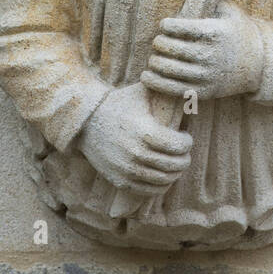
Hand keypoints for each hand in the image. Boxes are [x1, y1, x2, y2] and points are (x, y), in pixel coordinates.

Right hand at [77, 81, 192, 195]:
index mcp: (146, 132)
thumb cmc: (118, 104)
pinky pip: (149, 191)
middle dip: (184, 159)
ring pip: (164, 180)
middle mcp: (137, 154)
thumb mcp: (141, 92)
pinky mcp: (120, 180)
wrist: (85, 122)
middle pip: (175, 165)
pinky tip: (163, 176)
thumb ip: (163, 86)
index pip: (179, 146)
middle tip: (183, 152)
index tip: (185, 137)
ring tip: (175, 163)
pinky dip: (161, 186)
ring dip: (175, 173)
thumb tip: (187, 82)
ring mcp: (128, 170)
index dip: (187, 142)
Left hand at [142, 2, 264, 100]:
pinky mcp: (203, 92)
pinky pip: (173, 89)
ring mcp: (206, 75)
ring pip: (169, 69)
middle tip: (158, 42)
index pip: (179, 27)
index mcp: (214, 32)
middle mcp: (209, 55)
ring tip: (153, 59)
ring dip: (155, 62)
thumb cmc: (240, 33)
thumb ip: (211, 0)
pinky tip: (146, 76)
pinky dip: (156, 83)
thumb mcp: (231, 12)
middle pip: (171, 48)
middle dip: (159, 44)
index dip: (167, 26)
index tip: (164, 25)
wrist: (260, 65)